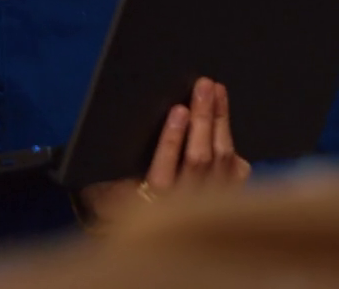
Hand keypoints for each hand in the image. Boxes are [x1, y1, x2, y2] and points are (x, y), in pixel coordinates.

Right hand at [79, 78, 249, 224]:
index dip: (172, 139)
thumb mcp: (114, 205)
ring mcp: (213, 202)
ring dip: (220, 122)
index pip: (164, 171)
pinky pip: (238, 172)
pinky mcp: (231, 200)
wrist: (166, 250)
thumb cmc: (136, 215)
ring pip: (222, 159)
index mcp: (155, 206)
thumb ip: (108, 191)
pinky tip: (226, 124)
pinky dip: (234, 146)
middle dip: (202, 119)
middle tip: (203, 86)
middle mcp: (187, 204)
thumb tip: (100, 174)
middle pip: (198, 158)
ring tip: (216, 90)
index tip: (177, 111)